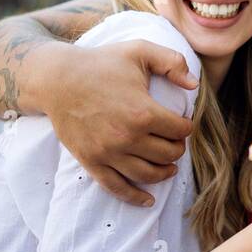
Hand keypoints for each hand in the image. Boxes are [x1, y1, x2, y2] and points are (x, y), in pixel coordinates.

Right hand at [41, 40, 197, 205]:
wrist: (57, 79)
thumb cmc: (101, 63)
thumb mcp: (139, 50)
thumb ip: (172, 62)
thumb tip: (194, 85)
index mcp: (143, 112)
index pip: (181, 131)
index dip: (186, 126)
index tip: (182, 122)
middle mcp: (127, 137)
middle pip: (168, 154)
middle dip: (177, 147)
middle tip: (174, 140)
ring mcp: (108, 153)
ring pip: (148, 174)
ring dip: (165, 171)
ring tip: (168, 165)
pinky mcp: (91, 162)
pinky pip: (117, 187)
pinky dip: (135, 197)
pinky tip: (148, 200)